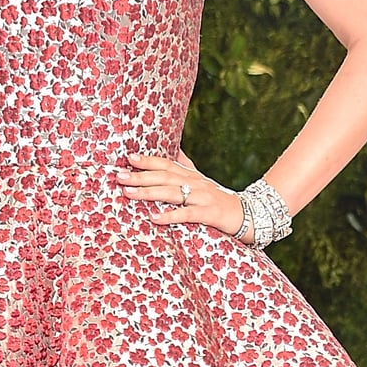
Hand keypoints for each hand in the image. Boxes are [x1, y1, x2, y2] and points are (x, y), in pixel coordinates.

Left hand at [117, 151, 253, 236]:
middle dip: (140, 176)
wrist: (247, 214)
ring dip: (149, 192)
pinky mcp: (209, 214)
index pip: (167, 164)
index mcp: (191, 175)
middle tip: (120, 176)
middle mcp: (195, 183)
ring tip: (129, 193)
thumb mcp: (200, 180)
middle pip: (165, 177)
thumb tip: (172, 149)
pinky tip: (154, 217)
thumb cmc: (218, 198)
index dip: (148, 160)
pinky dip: (170, 215)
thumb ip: (185, 166)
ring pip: (172, 193)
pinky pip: (187, 214)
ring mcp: (203, 197)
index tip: (129, 158)